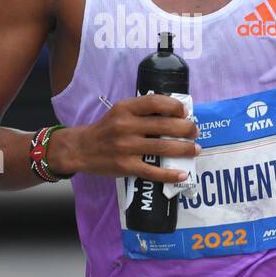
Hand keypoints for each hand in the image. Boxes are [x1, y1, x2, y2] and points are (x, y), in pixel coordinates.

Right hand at [48, 94, 198, 181]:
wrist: (80, 149)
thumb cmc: (105, 129)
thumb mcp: (119, 112)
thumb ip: (141, 111)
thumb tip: (173, 114)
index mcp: (125, 109)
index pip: (155, 102)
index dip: (174, 106)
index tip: (184, 112)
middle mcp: (126, 126)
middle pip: (164, 125)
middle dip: (186, 128)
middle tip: (195, 131)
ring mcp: (126, 147)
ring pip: (163, 147)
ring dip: (184, 149)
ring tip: (195, 149)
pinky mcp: (126, 166)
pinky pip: (153, 171)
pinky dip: (170, 174)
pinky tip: (182, 174)